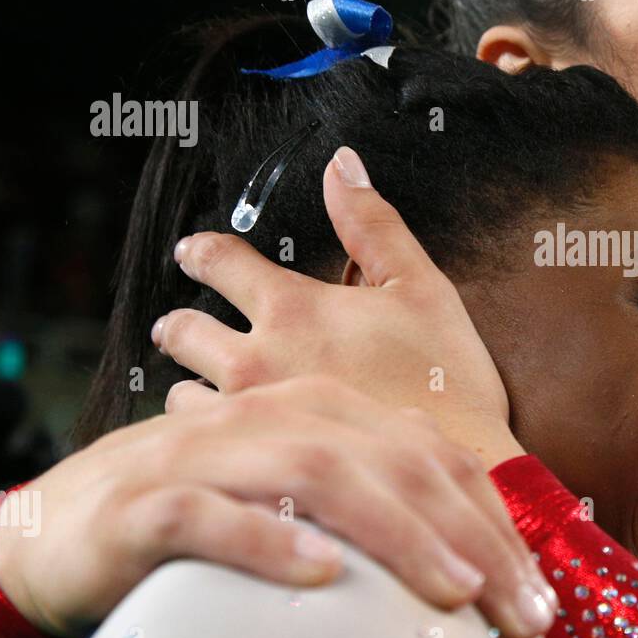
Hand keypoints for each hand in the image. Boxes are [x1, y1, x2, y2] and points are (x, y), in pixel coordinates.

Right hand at [0, 376, 554, 637]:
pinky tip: (321, 573)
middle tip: (516, 608)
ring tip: (452, 589)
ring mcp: (213, 453)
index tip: (533, 589)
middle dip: (468, 535)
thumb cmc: (203, 510)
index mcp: (322, 411)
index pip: (429, 453)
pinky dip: (270, 539)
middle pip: (392, 461)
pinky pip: (214, 516)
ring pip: (318, 475)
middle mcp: (275, 417)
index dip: (491, 518)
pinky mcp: (150, 502)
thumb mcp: (295, 494)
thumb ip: (369, 502)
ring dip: (396, 533)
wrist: (66, 520)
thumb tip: (466, 558)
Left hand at [153, 147, 513, 463]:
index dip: (201, 252)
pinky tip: (226, 436)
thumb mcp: (423, 287)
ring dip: (191, 383)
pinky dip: (207, 434)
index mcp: (293, 308)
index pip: (216, 260)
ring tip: (206, 388)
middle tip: (182, 326)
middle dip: (180, 323)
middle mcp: (255, 358)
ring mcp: (248, 415)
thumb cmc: (448, 383)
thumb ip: (373, 225)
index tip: (195, 254)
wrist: (458, 472)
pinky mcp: (251, 464)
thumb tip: (342, 165)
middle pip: (181, 329)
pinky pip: (199, 443)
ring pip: (181, 392)